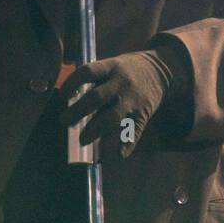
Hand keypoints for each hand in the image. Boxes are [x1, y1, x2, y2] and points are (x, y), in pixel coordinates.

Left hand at [59, 48, 183, 158]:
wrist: (162, 70)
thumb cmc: (127, 70)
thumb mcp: (111, 65)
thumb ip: (94, 80)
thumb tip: (68, 100)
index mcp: (110, 67)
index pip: (87, 72)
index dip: (71, 84)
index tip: (61, 97)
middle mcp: (121, 83)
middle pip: (96, 98)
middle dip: (78, 111)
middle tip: (64, 122)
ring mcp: (133, 100)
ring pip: (112, 117)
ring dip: (95, 130)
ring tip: (82, 140)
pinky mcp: (143, 114)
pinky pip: (133, 132)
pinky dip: (124, 146)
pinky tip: (114, 156)